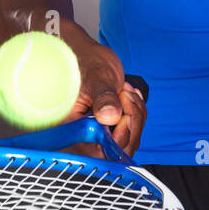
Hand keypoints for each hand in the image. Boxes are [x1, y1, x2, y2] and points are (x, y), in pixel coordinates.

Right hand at [59, 26, 147, 157]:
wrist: (86, 56)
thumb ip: (103, 98)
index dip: (117, 139)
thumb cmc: (85, 63)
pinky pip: (132, 129)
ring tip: (124, 91)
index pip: (98, 153)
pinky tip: (128, 95)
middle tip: (125, 94)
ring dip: (135, 114)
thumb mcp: (95, 78)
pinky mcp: (110, 128)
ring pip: (129, 139)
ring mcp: (99, 133)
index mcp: (72, 128)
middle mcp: (84, 136)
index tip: (123, 116)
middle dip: (131, 121)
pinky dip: (136, 112)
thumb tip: (110, 117)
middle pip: (118, 149)